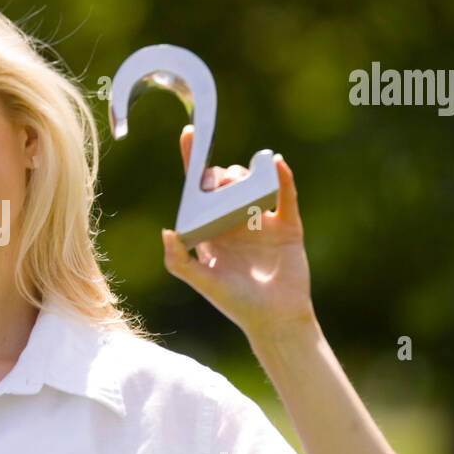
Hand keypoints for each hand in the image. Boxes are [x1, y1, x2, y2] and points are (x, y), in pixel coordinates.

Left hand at [161, 124, 316, 339]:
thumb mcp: (202, 281)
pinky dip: (281, 178)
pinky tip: (275, 164)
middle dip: (219, 176)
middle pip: (224, 181)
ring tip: (242, 191)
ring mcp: (262, 220)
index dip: (192, 160)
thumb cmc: (235, 303)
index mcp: (211, 230)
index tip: (188, 134)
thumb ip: (179, 261)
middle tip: (219, 187)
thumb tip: (166, 230)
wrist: (274, 319)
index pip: (197, 189)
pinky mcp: (287, 225)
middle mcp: (234, 221)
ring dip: (245, 177)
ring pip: (252, 182)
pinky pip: (285, 195)